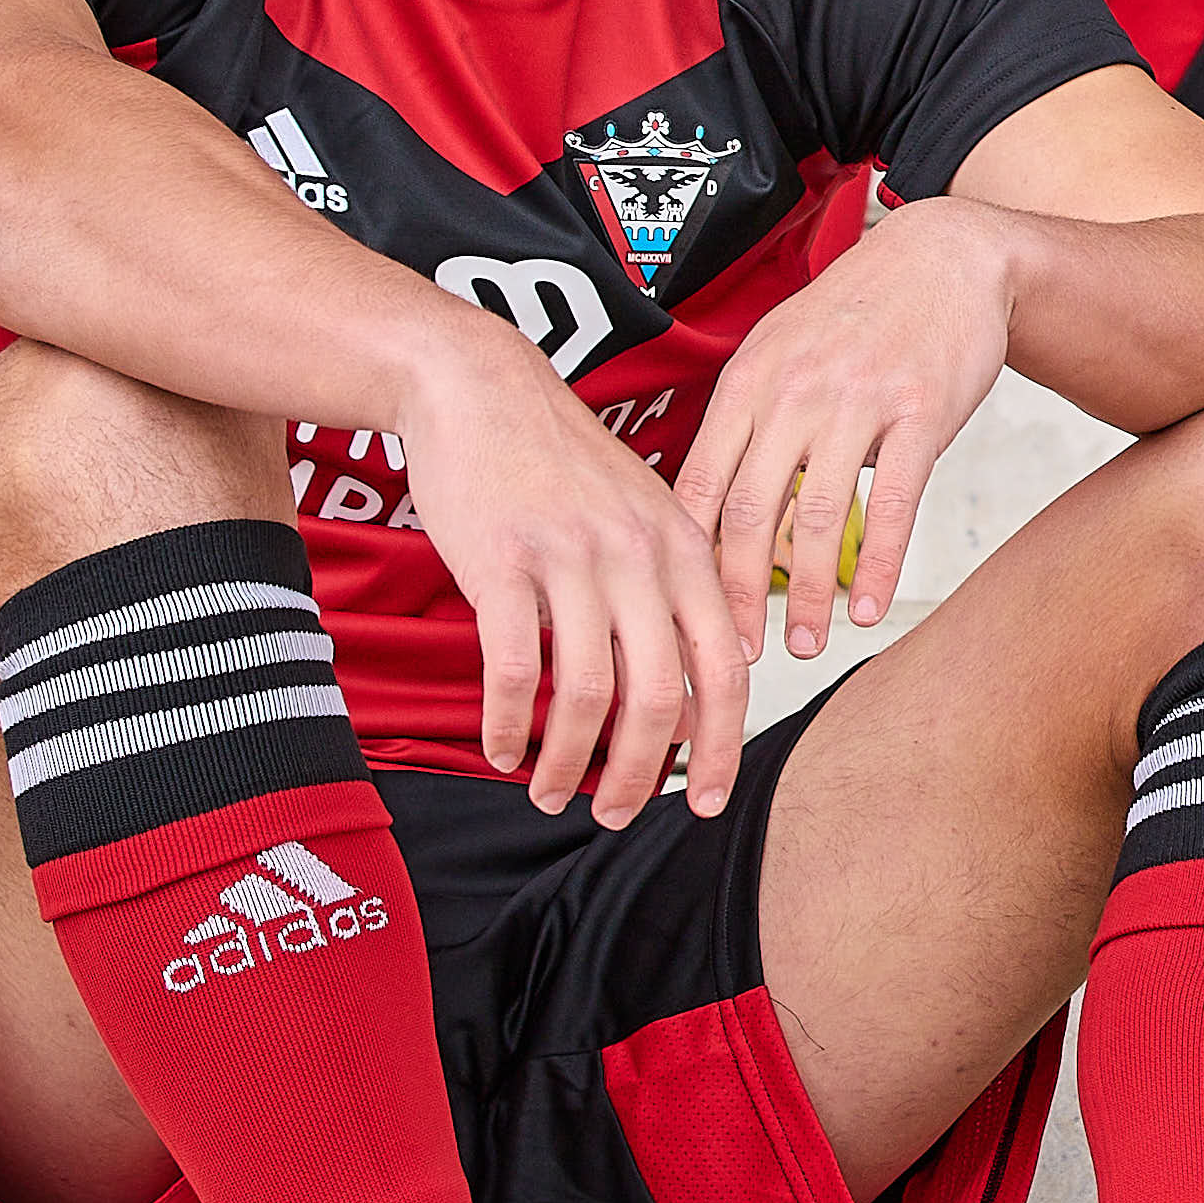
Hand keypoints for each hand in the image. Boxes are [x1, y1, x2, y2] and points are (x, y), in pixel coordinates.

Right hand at [396, 312, 751, 832]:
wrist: (480, 388)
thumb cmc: (559, 466)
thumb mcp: (640, 519)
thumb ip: (671, 603)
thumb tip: (686, 711)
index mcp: (684, 549)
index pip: (723, 670)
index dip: (718, 747)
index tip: (702, 800)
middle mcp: (639, 555)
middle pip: (660, 695)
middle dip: (640, 773)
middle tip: (614, 814)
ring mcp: (572, 556)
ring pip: (588, 692)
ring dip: (569, 760)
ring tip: (549, 793)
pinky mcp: (503, 560)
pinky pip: (513, 668)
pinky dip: (507, 723)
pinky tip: (500, 748)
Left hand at [673, 191, 1019, 668]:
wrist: (944, 257)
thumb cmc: (857, 314)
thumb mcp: (780, 349)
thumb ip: (745, 423)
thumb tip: (705, 509)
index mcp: (748, 381)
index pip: (702, 486)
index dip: (690, 562)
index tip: (687, 616)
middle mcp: (793, 391)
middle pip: (752, 512)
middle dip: (739, 596)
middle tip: (738, 655)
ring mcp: (857, 401)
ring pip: (819, 517)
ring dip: (809, 594)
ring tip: (805, 645)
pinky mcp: (919, 412)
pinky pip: (895, 503)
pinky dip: (878, 565)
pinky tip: (870, 608)